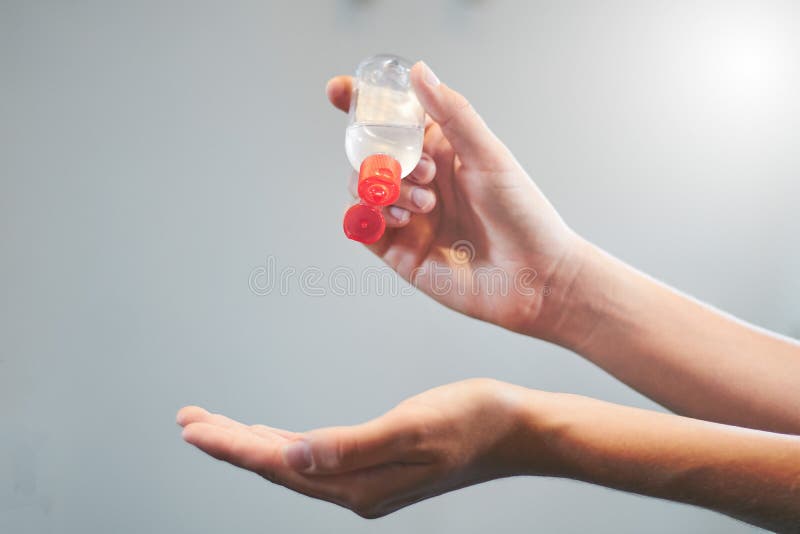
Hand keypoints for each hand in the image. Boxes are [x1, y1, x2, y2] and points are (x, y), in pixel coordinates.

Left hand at [177, 379, 563, 517]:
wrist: (515, 429)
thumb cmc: (472, 420)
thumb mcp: (412, 429)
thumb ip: (351, 447)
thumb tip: (293, 456)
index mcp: (358, 484)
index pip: (278, 465)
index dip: (231, 446)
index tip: (192, 427)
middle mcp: (356, 490)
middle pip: (277, 467)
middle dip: (230, 445)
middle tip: (188, 421)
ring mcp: (366, 481)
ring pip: (292, 463)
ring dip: (252, 445)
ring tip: (215, 427)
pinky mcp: (376, 466)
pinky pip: (314, 458)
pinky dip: (284, 444)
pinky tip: (273, 436)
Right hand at [329, 61, 583, 337]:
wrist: (534, 276)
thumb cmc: (522, 213)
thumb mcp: (488, 155)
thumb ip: (452, 114)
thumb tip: (419, 71)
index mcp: (440, 151)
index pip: (392, 120)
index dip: (362, 104)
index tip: (338, 90)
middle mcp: (420, 181)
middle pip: (369, 154)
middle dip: (380, 155)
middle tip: (423, 173)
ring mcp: (407, 216)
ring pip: (363, 188)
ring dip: (384, 188)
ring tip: (425, 203)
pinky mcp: (398, 251)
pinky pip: (362, 227)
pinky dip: (368, 217)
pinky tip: (398, 219)